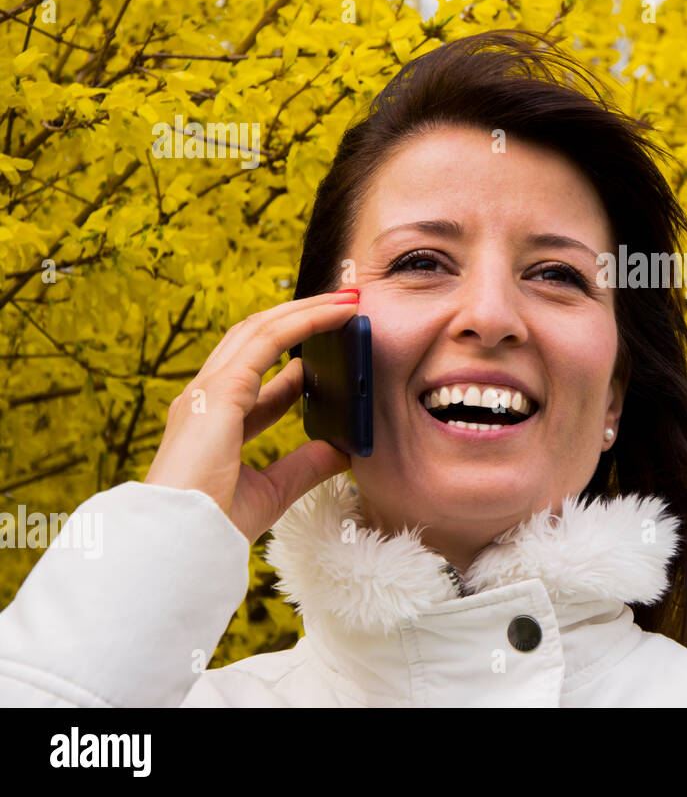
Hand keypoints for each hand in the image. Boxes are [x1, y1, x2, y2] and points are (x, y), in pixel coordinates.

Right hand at [143, 291, 360, 542]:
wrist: (182, 543)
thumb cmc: (214, 526)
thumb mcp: (273, 490)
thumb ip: (305, 465)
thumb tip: (343, 449)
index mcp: (213, 423)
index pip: (257, 379)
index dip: (295, 365)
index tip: (330, 355)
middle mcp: (206, 399)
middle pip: (256, 340)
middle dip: (301, 320)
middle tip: (345, 307)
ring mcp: (208, 391)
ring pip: (260, 329)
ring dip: (306, 310)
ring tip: (348, 300)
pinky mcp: (219, 390)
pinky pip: (268, 341)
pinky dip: (305, 321)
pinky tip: (336, 314)